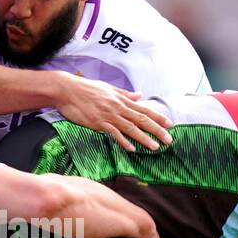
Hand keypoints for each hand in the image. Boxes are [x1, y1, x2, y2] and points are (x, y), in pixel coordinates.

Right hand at [54, 75, 172, 151]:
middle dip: (157, 130)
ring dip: (144, 138)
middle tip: (169, 140)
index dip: (158, 117)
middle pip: (142, 120)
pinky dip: (123, 141)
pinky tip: (132, 149)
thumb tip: (139, 95)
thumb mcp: (109, 88)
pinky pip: (114, 133)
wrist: (67, 90)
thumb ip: (125, 94)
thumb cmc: (86, 88)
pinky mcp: (98, 123)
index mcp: (121, 99)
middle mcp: (118, 107)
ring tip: (155, 147)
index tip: (170, 124)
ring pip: (131, 128)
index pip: (144, 110)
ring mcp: (108, 116)